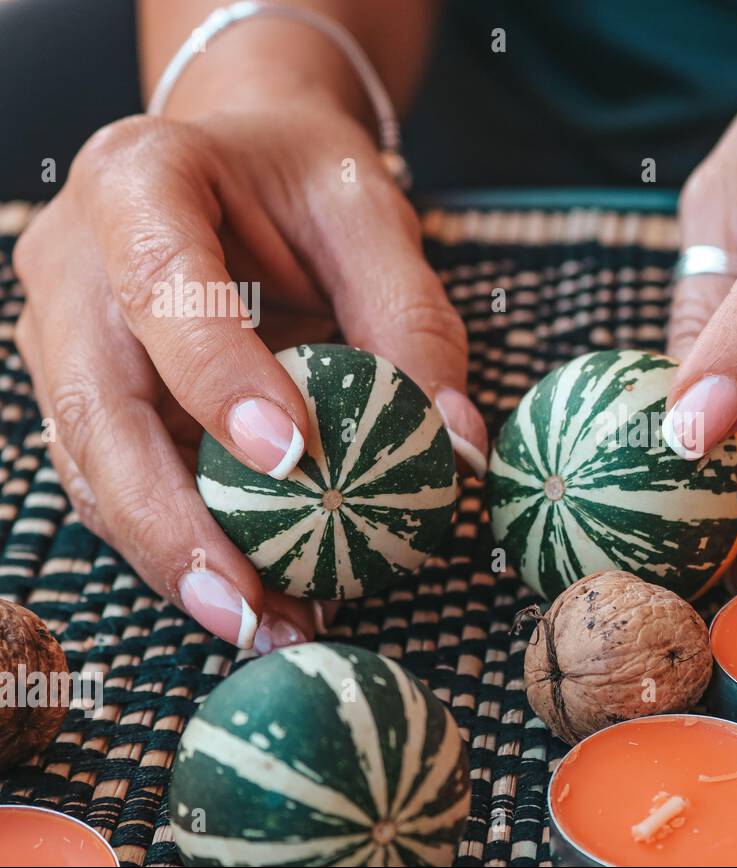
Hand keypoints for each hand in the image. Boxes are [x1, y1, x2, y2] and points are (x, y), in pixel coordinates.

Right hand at [13, 100, 486, 650]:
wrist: (240, 160)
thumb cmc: (306, 181)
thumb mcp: (373, 218)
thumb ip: (413, 319)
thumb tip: (457, 446)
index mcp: (140, 182)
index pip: (163, 283)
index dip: (215, 376)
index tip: (292, 458)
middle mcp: (76, 264)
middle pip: (94, 406)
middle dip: (169, 522)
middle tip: (249, 609)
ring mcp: (66, 337)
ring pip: (94, 466)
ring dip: (178, 559)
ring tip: (270, 626)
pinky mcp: (89, 396)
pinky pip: (122, 484)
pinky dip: (189, 547)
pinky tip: (260, 598)